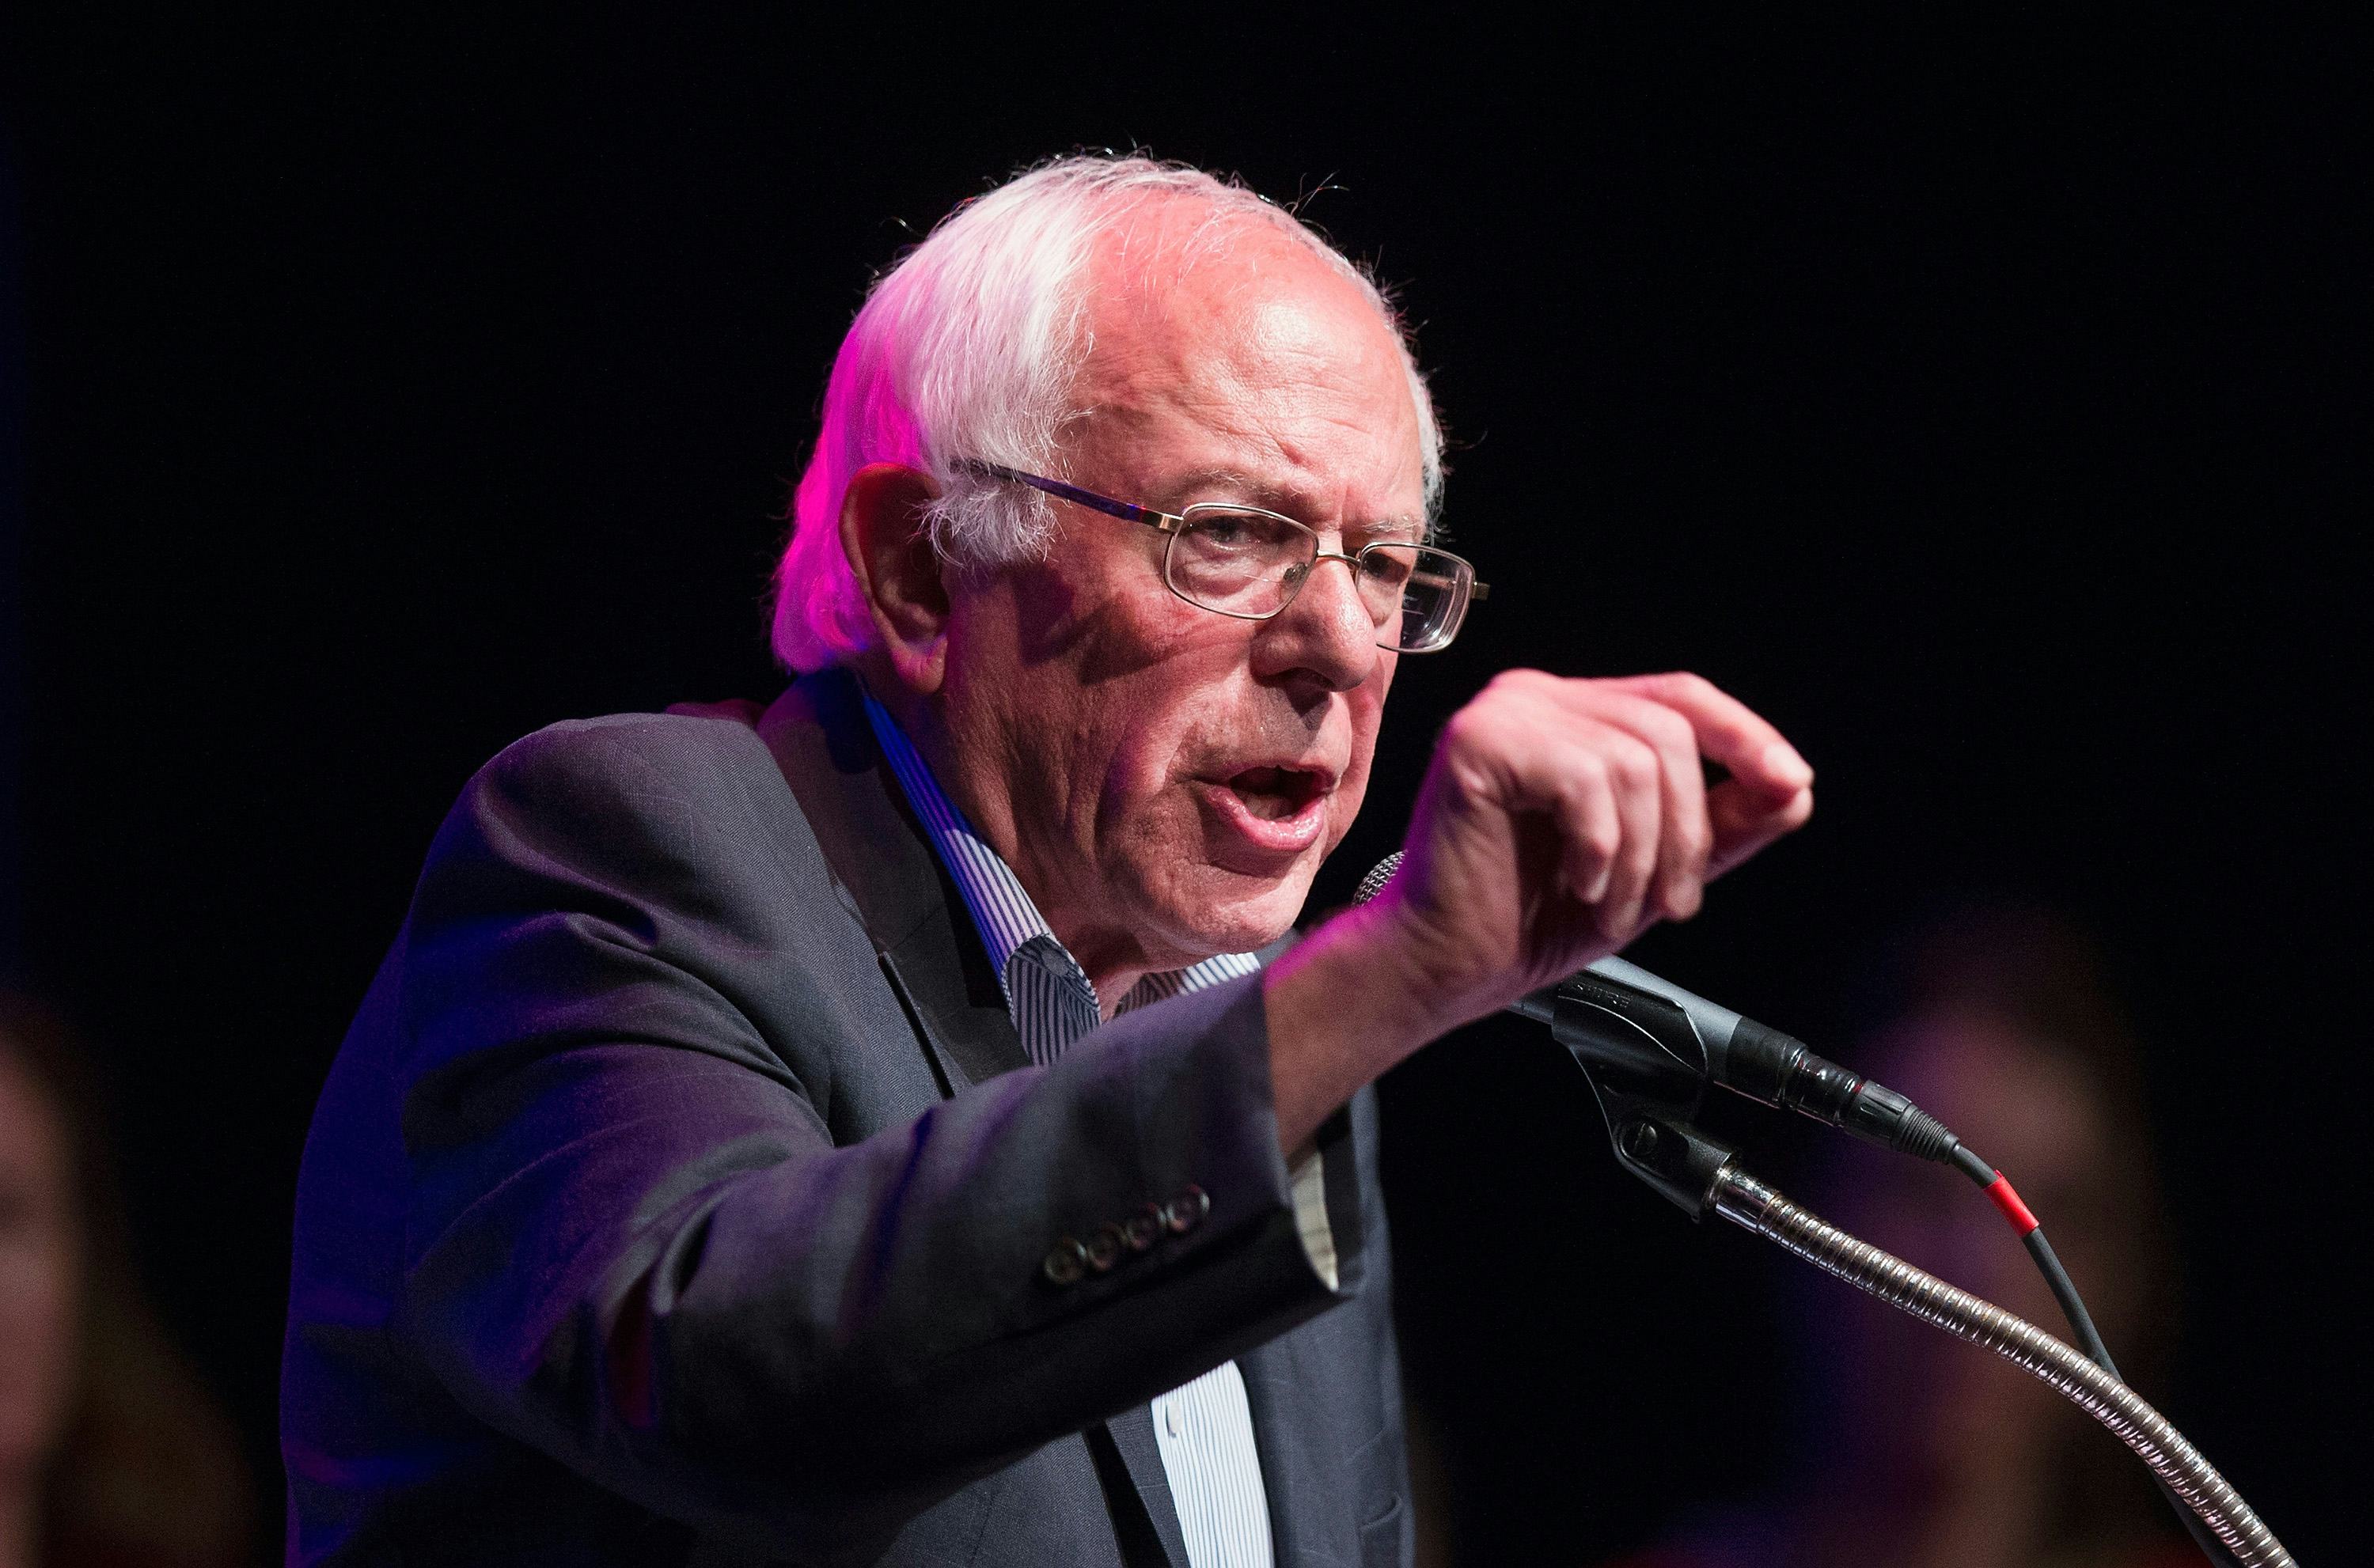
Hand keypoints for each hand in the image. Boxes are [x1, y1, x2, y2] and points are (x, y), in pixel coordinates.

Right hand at [1371, 670, 1813, 1032]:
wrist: (1447, 967)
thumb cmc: (1530, 919)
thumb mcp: (1654, 871)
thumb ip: (1722, 827)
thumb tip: (1794, 788)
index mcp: (1573, 715)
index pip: (1679, 696)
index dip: (1744, 735)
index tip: (1791, 783)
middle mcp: (1536, 698)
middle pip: (1668, 730)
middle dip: (1687, 831)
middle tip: (1672, 905)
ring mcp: (1503, 713)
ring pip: (1634, 759)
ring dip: (1642, 855)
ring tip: (1608, 904)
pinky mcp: (1477, 741)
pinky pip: (1585, 777)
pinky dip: (1599, 846)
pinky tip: (1575, 882)